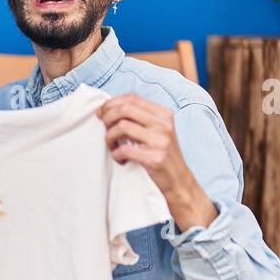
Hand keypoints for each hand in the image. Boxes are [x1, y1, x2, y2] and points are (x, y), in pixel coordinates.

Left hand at [96, 93, 216, 229]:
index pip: (132, 98)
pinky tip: (120, 159)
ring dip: (110, 137)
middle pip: (125, 109)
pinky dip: (116, 155)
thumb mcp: (158, 131)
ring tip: (113, 147)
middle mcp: (164, 124)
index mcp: (164, 114)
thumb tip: (110, 108)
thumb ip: (141, 118)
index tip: (101, 113)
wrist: (178, 182)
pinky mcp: (155, 158)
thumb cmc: (162, 155)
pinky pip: (124, 150)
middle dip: (107, 117)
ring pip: (122, 127)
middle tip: (104, 129)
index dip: (111, 103)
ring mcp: (160, 141)